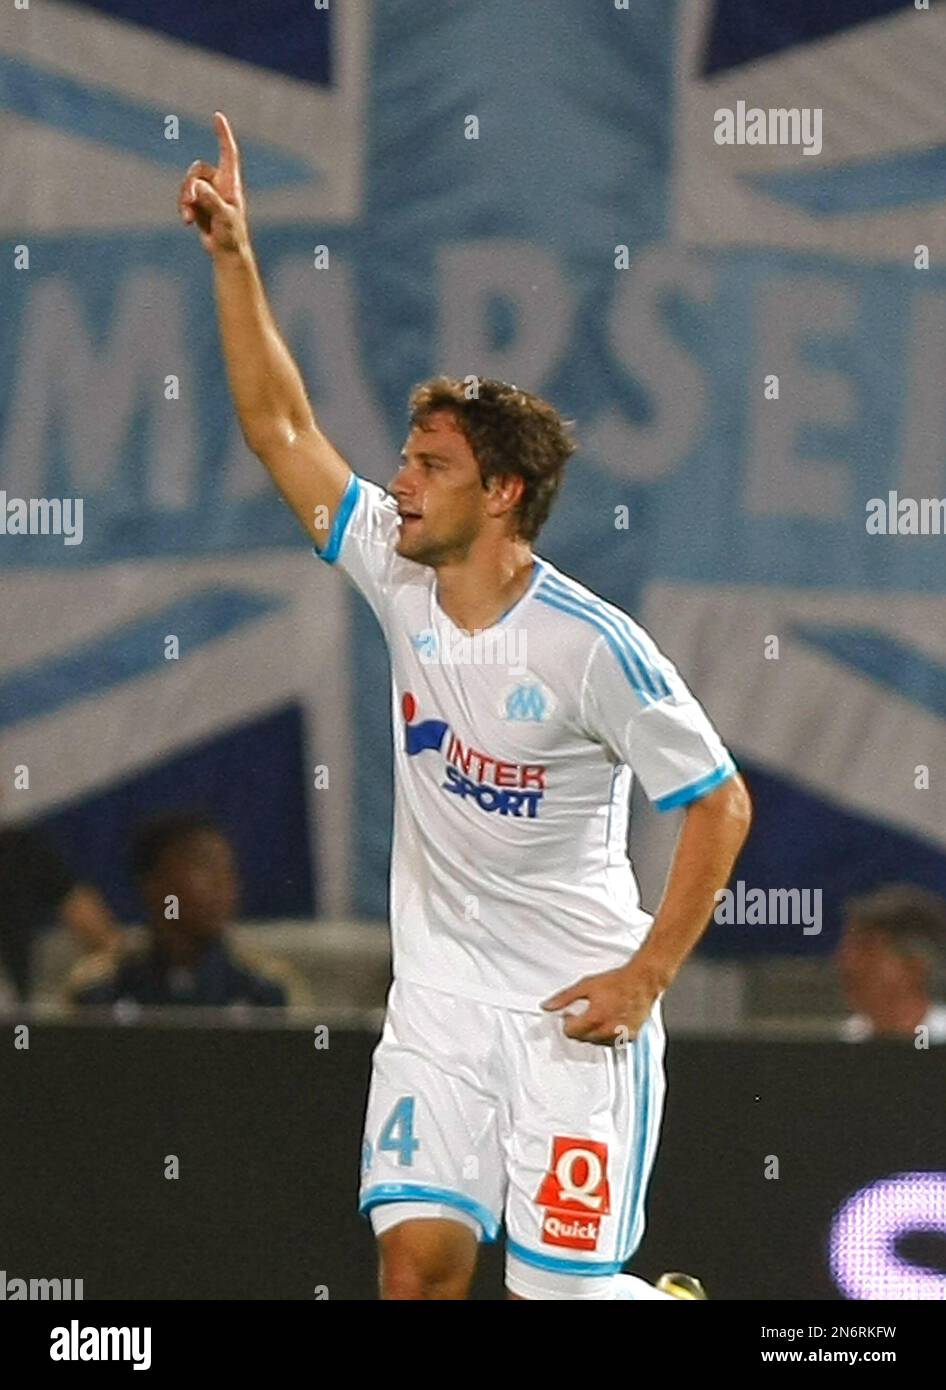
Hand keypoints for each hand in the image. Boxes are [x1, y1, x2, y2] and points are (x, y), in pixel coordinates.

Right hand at [178, 111, 247, 255]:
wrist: (227, 252)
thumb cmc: (232, 235)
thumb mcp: (223, 217)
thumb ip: (211, 201)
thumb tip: (197, 187)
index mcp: (231, 183)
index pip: (228, 153)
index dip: (223, 134)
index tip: (218, 116)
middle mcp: (219, 184)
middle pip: (197, 170)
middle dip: (189, 185)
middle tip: (189, 202)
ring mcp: (208, 193)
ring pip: (187, 185)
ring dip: (184, 200)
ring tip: (187, 218)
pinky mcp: (199, 204)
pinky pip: (184, 197)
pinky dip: (183, 207)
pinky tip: (187, 222)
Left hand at [541, 957, 663, 1045]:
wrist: (643, 982)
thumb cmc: (617, 982)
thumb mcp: (586, 985)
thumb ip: (564, 998)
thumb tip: (547, 1006)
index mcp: (595, 1018)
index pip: (570, 1032)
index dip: (568, 1021)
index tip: (571, 1013)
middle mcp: (608, 1031)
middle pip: (582, 1038)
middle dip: (580, 1027)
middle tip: (585, 1011)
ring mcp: (620, 1036)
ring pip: (597, 1042)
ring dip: (594, 1032)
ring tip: (600, 1014)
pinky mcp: (631, 1038)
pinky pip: (612, 1042)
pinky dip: (608, 1034)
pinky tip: (611, 1019)